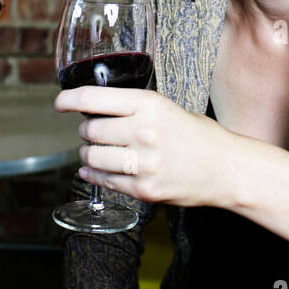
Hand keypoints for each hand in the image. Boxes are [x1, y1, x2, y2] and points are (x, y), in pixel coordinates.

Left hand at [56, 86, 238, 208]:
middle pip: (89, 129)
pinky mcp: (144, 189)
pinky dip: (94, 174)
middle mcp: (143, 132)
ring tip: (99, 150)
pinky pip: (104, 180)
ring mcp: (143, 163)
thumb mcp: (168, 108)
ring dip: (89, 153)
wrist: (228, 170)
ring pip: (91, 156)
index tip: (60, 103)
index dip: (69, 100)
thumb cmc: (200, 136)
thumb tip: (94, 109)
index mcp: (150, 105)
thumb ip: (134, 108)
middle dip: (86, 130)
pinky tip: (95, 169)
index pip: (93, 99)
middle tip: (94, 130)